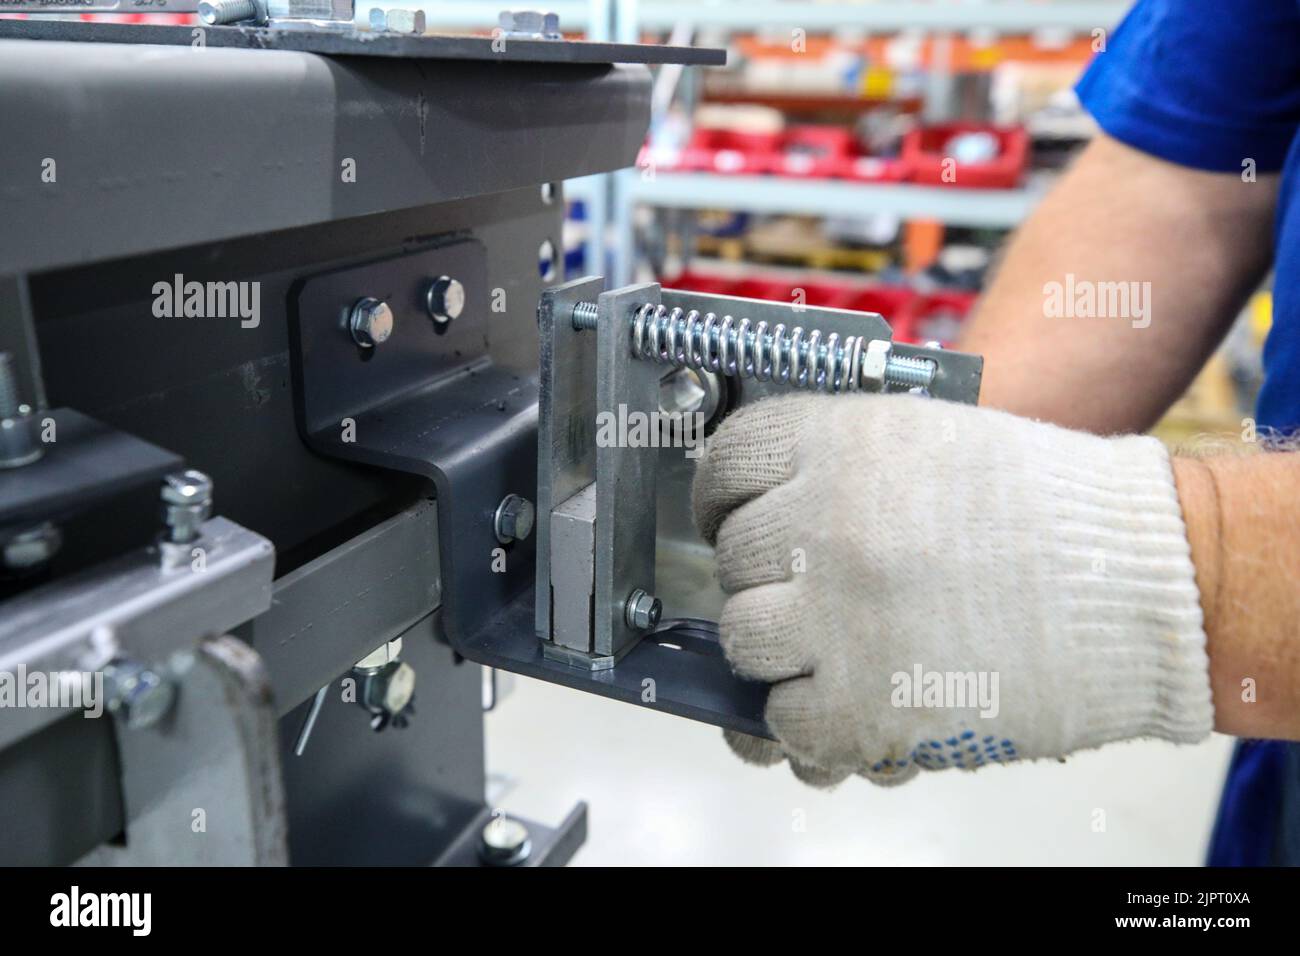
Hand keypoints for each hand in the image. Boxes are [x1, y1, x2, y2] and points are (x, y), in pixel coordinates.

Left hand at [693, 394, 1212, 786]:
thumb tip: (762, 502)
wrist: (1146, 584)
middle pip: (734, 559)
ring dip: (781, 647)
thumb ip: (838, 463)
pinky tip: (858, 696)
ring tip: (836, 645)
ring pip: (744, 639)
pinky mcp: (862, 705)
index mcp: (840, 445)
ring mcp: (838, 618)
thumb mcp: (930, 439)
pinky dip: (812, 717)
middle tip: (811, 588)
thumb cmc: (1050, 509)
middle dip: (765, 575)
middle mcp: (825, 524)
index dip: (722, 498)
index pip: (726, 465)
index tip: (732, 517)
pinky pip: (786, 719)